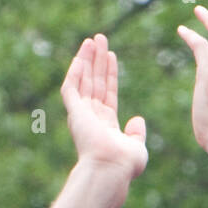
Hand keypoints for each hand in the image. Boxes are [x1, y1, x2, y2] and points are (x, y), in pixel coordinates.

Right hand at [60, 33, 147, 181]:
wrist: (112, 168)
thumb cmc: (125, 164)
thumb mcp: (137, 148)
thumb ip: (136, 133)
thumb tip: (137, 121)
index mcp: (106, 126)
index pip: (107, 93)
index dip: (109, 74)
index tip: (112, 55)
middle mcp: (92, 119)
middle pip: (94, 82)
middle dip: (97, 60)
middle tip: (100, 38)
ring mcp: (82, 115)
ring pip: (83, 81)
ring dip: (87, 60)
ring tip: (93, 39)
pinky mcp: (75, 112)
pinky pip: (71, 88)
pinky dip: (74, 72)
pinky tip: (80, 56)